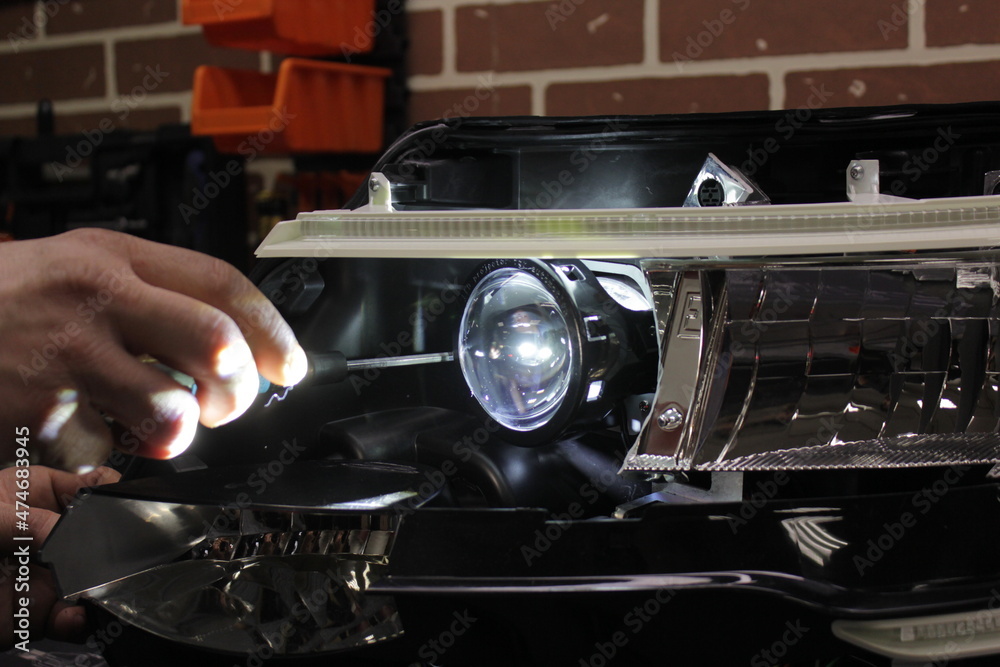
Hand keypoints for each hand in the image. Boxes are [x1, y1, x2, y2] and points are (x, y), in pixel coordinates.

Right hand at [0, 229, 306, 470]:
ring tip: (165, 426)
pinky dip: (116, 456)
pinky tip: (98, 437)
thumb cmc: (5, 299)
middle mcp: (94, 298)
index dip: (272, 331)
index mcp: (113, 256)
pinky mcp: (36, 413)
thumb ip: (153, 290)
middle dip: (239, 387)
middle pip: (214, 343)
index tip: (290, 365)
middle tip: (229, 403)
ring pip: (171, 408)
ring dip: (183, 431)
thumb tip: (233, 337)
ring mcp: (63, 356)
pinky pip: (109, 450)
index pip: (222, 284)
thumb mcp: (78, 265)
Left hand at [0, 465, 119, 647]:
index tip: (120, 506)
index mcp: (37, 495)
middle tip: (106, 554)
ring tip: (91, 589)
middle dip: (109, 546)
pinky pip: (73, 617)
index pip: (91, 487)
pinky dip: (79, 619)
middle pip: (99, 535)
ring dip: (99, 585)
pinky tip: (73, 615)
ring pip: (92, 577)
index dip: (109, 495)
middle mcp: (48, 535)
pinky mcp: (38, 614)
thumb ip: (30, 524)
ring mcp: (47, 574)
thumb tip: (74, 538)